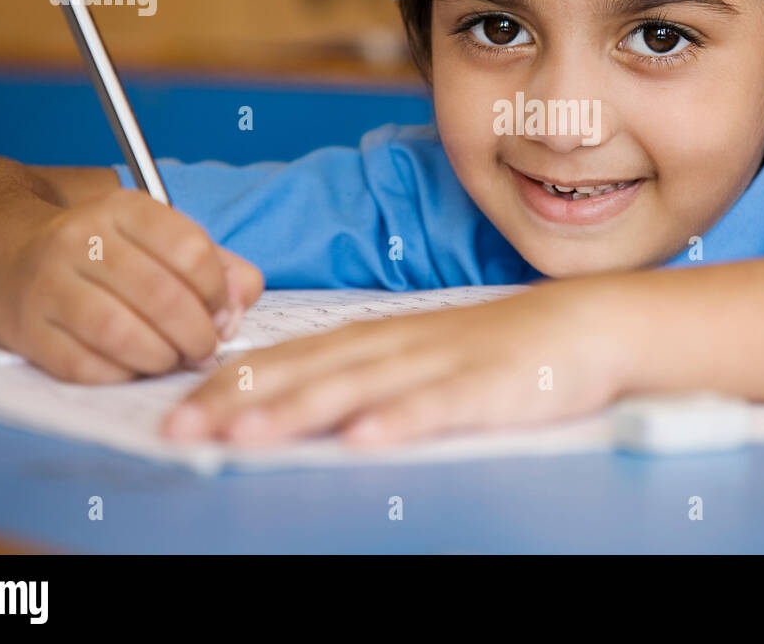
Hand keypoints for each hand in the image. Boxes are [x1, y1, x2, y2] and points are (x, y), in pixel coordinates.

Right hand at [0, 188, 263, 382]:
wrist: (8, 253)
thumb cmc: (105, 254)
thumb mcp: (160, 240)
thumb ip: (217, 266)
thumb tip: (239, 304)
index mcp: (124, 209)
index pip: (189, 249)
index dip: (217, 290)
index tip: (222, 311)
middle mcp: (81, 239)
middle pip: (161, 295)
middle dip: (197, 334)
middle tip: (205, 349)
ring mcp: (48, 284)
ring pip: (121, 332)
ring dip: (162, 357)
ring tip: (173, 360)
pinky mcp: (26, 329)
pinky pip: (85, 365)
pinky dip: (122, 374)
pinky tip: (135, 367)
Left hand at [160, 278, 633, 446]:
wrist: (585, 323)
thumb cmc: (499, 345)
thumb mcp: (421, 353)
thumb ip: (365, 373)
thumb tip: (296, 401)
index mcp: (380, 337)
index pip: (292, 358)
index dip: (232, 385)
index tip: (177, 413)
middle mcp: (400, 345)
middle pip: (309, 372)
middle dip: (240, 401)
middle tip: (180, 429)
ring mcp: (444, 364)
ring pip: (360, 387)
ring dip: (299, 409)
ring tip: (245, 436)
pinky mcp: (491, 386)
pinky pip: (441, 405)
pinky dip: (401, 420)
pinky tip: (364, 440)